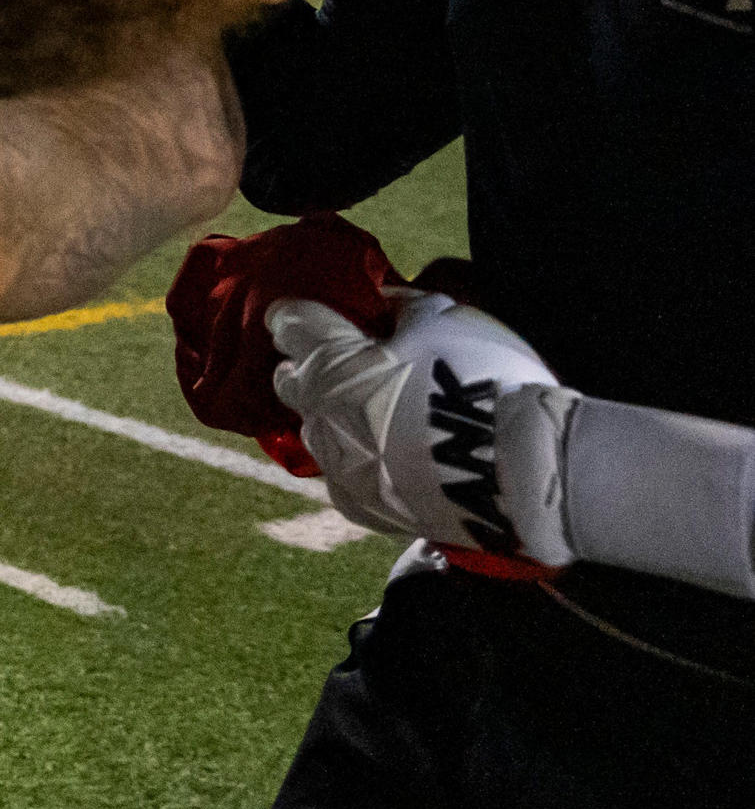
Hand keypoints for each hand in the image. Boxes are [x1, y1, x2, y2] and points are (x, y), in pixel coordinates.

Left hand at [269, 293, 571, 568]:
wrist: (518, 473)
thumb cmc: (479, 382)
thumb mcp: (447, 320)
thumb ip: (404, 305)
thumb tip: (384, 301)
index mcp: (330, 360)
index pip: (290, 323)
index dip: (299, 315)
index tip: (307, 316)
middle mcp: (318, 412)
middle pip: (289, 381)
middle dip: (308, 368)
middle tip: (343, 364)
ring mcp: (337, 464)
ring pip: (316, 432)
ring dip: (335, 419)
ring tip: (376, 417)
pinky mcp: (361, 506)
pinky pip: (346, 478)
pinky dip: (362, 465)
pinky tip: (393, 462)